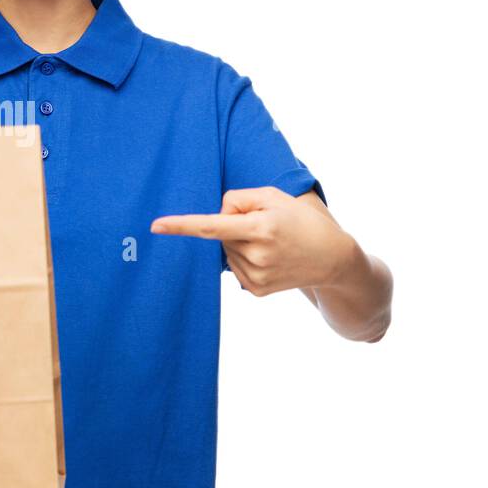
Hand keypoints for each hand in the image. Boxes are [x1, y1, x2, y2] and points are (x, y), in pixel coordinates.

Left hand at [150, 187, 356, 296]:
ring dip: (237, 244)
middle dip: (232, 225)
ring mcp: (256, 276)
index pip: (211, 226)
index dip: (181, 226)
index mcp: (260, 227)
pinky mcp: (255, 290)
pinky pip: (234, 268)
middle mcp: (256, 254)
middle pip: (220, 234)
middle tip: (263, 226)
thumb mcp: (274, 196)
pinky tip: (268, 258)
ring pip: (225, 252)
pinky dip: (244, 259)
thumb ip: (239, 197)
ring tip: (269, 243)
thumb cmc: (300, 221)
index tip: (156, 226)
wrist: (331, 258)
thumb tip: (216, 214)